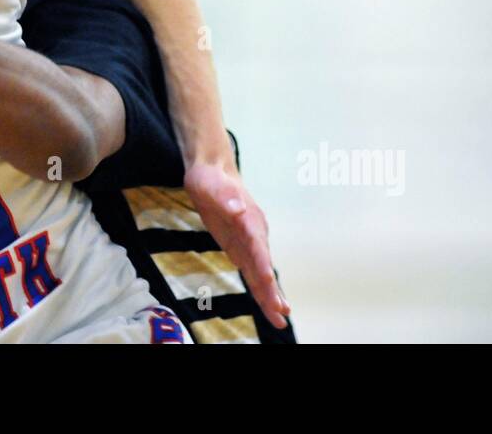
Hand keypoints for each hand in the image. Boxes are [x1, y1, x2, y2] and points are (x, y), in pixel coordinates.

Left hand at [184, 160, 291, 328]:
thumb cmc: (210, 178)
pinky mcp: (241, 248)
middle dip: (272, 290)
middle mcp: (254, 233)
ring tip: (280, 318)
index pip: (257, 244)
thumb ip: (225, 196)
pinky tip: (267, 305)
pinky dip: (259, 289)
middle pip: (264, 265)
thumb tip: (238, 208)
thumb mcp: (210, 184)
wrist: (212, 173)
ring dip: (269, 295)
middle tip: (281, 313)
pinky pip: (252, 272)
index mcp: (250, 219)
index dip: (262, 263)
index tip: (268, 282)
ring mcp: (249, 242)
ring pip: (260, 273)